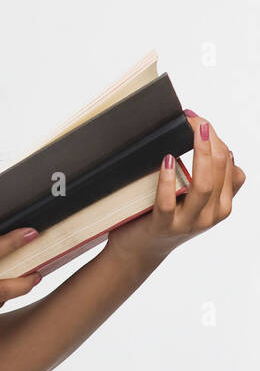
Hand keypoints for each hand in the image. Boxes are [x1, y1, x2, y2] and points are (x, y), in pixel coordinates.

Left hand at [102, 111, 243, 269]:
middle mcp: (211, 215)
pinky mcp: (164, 226)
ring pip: (203, 185)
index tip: (201, 121)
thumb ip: (206, 178)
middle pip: (221, 171)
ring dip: (199, 155)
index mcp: (221, 205)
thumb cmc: (164, 217)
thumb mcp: (192, 199)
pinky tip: (165, 160)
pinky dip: (167, 179)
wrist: (139, 251)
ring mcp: (188, 222)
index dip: (218, 141)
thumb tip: (213, 144)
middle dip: (211, 141)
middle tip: (196, 119)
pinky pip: (168, 201)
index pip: (230, 167)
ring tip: (190, 132)